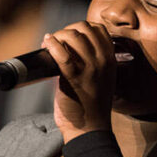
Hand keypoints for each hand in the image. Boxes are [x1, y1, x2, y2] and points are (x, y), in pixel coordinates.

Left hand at [42, 22, 115, 140]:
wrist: (89, 129)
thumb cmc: (91, 105)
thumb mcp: (101, 79)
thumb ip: (91, 62)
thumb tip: (67, 46)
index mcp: (110, 60)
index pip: (98, 29)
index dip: (80, 27)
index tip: (69, 36)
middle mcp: (102, 61)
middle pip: (83, 28)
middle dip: (66, 30)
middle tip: (56, 40)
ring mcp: (90, 69)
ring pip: (72, 36)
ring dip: (56, 36)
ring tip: (49, 44)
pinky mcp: (74, 78)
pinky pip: (61, 54)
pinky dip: (51, 44)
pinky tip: (46, 44)